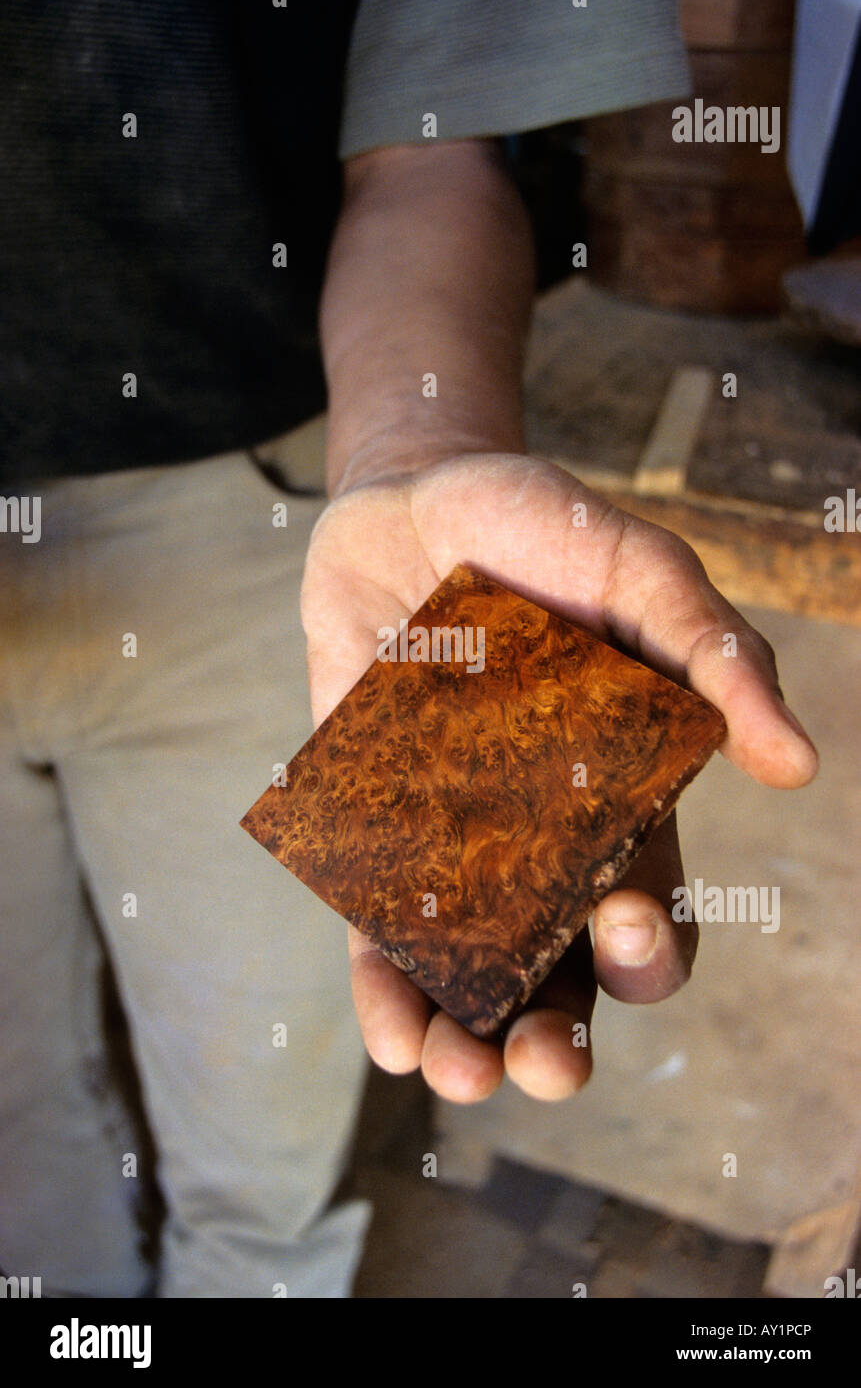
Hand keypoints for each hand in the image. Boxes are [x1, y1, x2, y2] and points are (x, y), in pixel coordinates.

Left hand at [301, 452, 817, 1102]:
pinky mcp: (374, 836)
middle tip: (547, 1060)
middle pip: (563, 977)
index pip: (652, 912)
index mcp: (624, 803)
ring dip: (472, 1046)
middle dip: (563, 1039)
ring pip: (472, 980)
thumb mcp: (641, 571)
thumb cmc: (540, 530)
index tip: (621, 926)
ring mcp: (454, 846)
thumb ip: (718, 653)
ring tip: (460, 1071)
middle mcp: (542, 844)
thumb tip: (795, 763)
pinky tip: (398, 1036)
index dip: (649, 950)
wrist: (410, 500)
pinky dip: (388, 992)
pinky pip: (380, 935)